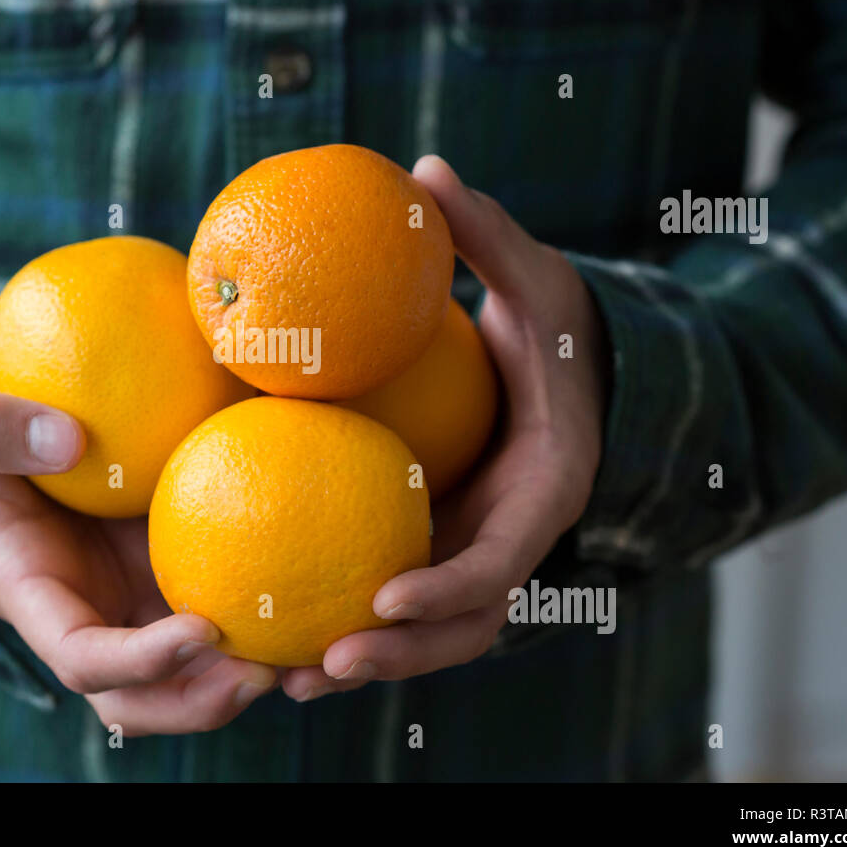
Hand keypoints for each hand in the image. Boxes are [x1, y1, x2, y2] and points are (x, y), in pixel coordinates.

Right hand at [0, 332, 277, 733]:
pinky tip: (313, 565)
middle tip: (272, 673)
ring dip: (247, 665)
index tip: (201, 629)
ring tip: (313, 648)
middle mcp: (81, 602)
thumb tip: (67, 439)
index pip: (79, 656)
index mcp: (25, 586)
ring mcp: (124, 580)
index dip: (138, 663)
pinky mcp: (160, 544)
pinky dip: (260, 593)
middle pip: (143, 693)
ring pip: (190, 657)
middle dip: (204, 700)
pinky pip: (215, 581)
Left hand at [282, 154, 608, 701]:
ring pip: (429, 632)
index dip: (450, 588)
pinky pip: (396, 595)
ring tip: (285, 677)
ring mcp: (476, 551)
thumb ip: (489, 236)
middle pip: (463, 624)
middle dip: (399, 655)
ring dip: (366, 660)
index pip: (503, 558)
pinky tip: (276, 631)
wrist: (571, 379)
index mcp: (544, 488)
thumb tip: (426, 168)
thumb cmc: (557, 329)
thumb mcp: (536, 279)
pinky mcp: (440, 548)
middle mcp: (511, 536)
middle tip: (322, 664)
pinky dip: (351, 622)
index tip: (384, 596)